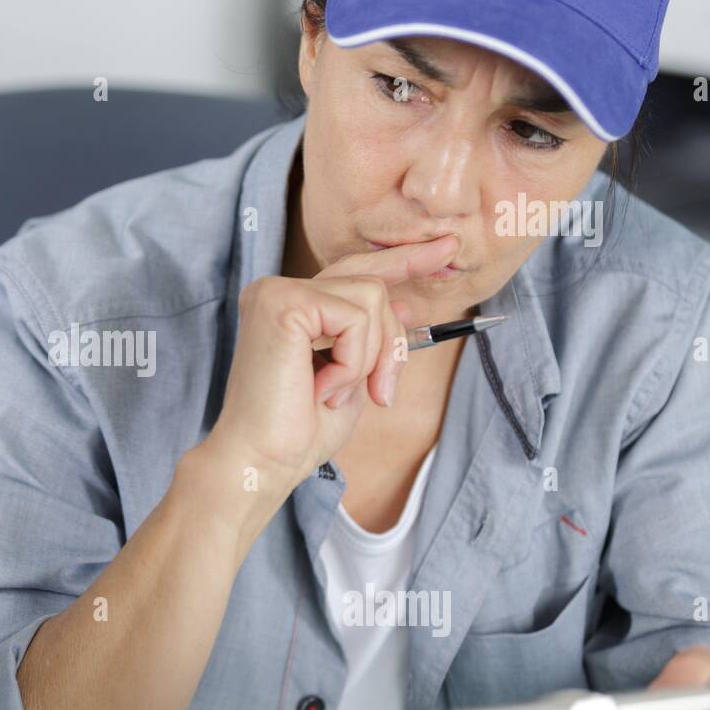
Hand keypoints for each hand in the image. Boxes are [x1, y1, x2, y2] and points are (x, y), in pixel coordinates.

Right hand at [202, 235, 459, 496]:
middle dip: (391, 341)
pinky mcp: (284, 303)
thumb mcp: (350, 376)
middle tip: (381, 394)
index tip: (447, 248)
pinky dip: (352, 364)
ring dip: (369, 358)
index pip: (353, 270)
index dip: (404, 260)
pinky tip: (322, 390)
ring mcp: (277, 292)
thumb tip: (403, 300)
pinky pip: (354, 319)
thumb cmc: (298, 431)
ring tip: (336, 394)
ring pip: (371, 298)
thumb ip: (368, 336)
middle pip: (372, 284)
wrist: (261, 462)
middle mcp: (277, 289)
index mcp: (288, 305)